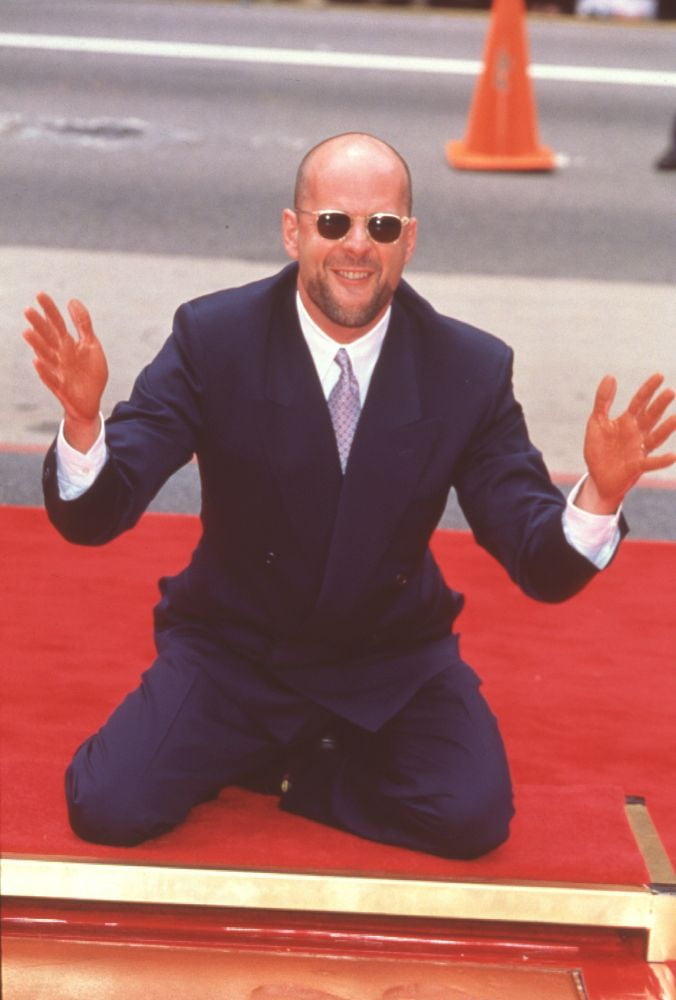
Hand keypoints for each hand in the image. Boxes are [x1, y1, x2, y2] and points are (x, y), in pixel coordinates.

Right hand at [23, 293, 107, 450]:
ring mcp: (58, 371)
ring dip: (37, 345)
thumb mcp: (91, 345)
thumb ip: (83, 324)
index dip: (50, 310)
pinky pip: (50, 378)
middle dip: (39, 324)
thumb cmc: (89, 373)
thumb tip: (72, 300)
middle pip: (48, 337)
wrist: (91, 401)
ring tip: (27, 332)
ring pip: (45, 355)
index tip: (40, 294)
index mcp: (67, 344)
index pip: (57, 324)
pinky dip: (44, 370)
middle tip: (28, 310)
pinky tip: (37, 361)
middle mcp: (59, 355)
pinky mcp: (60, 387)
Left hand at [579, 373, 675, 513]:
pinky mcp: (636, 467)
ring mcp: (639, 450)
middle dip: (659, 405)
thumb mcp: (597, 422)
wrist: (597, 478)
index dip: (648, 389)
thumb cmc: (599, 450)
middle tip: (670, 392)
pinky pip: (650, 463)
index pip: (639, 402)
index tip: (659, 376)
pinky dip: (661, 461)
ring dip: (665, 429)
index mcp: (627, 421)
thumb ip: (603, 401)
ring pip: (655, 437)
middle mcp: (637, 434)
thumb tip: (611, 376)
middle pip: (650, 416)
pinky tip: (673, 456)